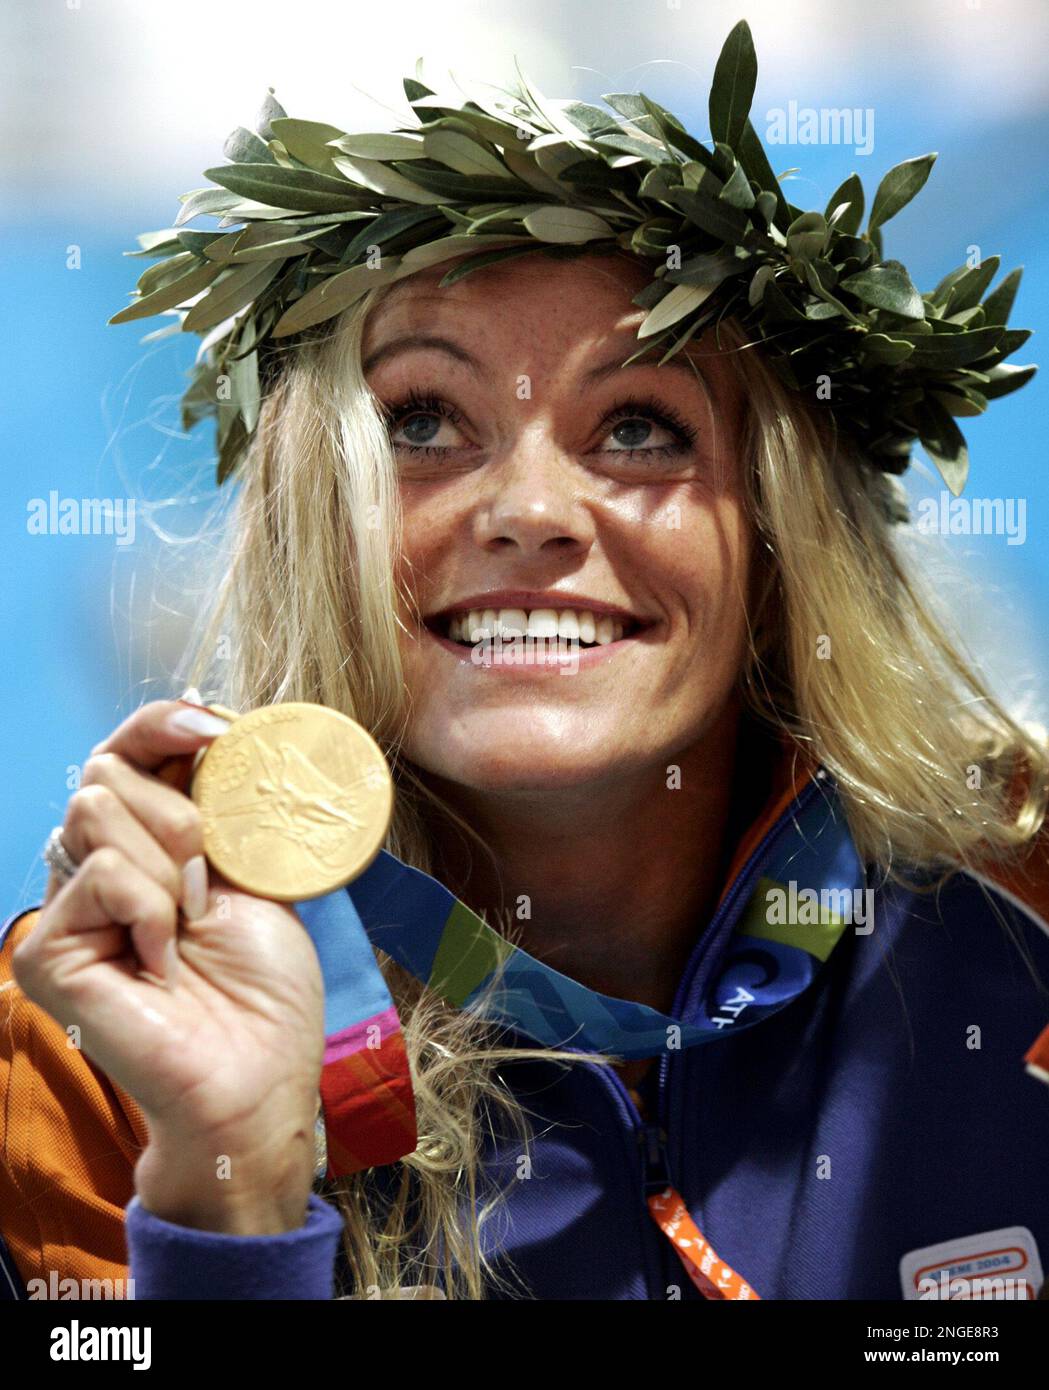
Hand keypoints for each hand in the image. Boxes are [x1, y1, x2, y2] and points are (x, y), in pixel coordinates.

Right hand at [13, 697, 324, 1231]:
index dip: (162, 724)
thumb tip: (214, 731)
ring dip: (170, 867)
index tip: (217, 727)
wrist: (257, 1075)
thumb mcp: (255, 875)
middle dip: (181, 818)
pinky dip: (151, 910)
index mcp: (147, 842)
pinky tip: (163, 961)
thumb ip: (221, 811)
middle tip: (210, 881)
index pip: (127, 750)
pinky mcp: (46, 950)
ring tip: (190, 926)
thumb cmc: (264, 988)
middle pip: (107, 772)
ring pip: (97, 810)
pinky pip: (102, 872)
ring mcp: (65, 909)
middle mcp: (95, 867)